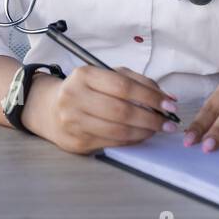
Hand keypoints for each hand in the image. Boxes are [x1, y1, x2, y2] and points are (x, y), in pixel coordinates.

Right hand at [29, 66, 179, 154]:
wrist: (49, 109)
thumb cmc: (85, 90)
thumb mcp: (105, 76)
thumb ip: (135, 82)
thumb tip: (166, 98)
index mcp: (83, 75)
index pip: (123, 86)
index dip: (150, 96)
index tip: (169, 103)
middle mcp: (74, 97)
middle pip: (122, 111)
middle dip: (151, 118)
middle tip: (169, 122)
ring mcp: (73, 122)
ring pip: (118, 130)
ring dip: (144, 132)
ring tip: (158, 129)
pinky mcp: (76, 142)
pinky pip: (112, 142)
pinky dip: (132, 140)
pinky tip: (141, 136)